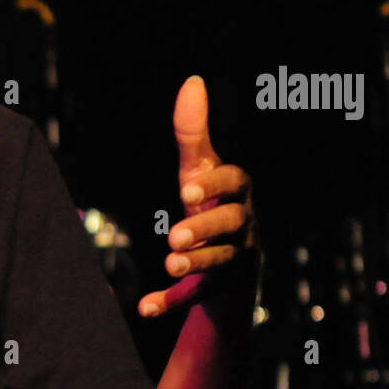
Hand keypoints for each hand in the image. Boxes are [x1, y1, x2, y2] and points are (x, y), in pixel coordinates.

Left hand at [137, 75, 257, 317]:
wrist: (233, 262)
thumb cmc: (212, 203)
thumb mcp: (201, 169)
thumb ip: (194, 132)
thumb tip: (192, 81)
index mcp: (237, 193)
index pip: (234, 183)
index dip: (214, 186)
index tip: (187, 190)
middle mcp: (242, 225)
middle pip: (230, 226)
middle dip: (204, 230)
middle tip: (174, 238)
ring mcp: (234, 260)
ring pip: (220, 263)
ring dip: (195, 265)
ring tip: (169, 264)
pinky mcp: (219, 289)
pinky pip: (198, 298)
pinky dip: (171, 302)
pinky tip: (145, 307)